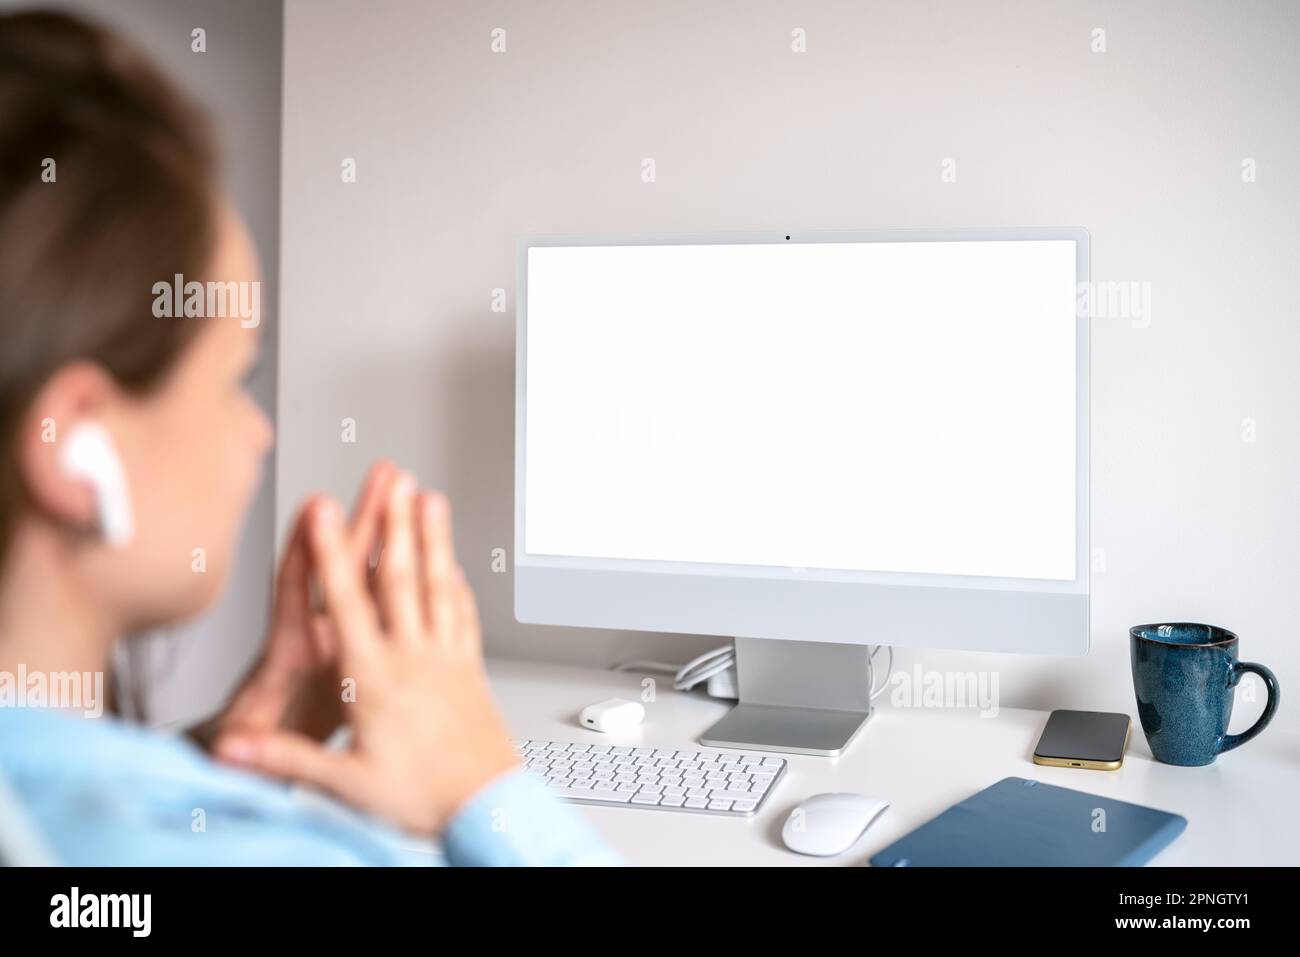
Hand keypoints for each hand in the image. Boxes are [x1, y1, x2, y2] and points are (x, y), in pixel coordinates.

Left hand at [196, 461, 394, 747]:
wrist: (266, 756)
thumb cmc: (257, 746)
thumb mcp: (253, 748)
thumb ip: (247, 742)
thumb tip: (226, 744)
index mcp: (290, 654)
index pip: (296, 593)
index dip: (305, 552)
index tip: (315, 512)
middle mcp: (315, 633)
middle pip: (340, 566)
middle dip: (362, 518)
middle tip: (385, 476)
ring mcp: (338, 634)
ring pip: (368, 574)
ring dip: (387, 531)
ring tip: (409, 492)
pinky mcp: (357, 643)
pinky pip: (385, 599)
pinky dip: (406, 571)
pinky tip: (430, 549)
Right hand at [214, 473, 518, 835]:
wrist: (487, 805)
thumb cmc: (422, 797)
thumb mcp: (345, 783)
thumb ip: (284, 759)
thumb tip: (231, 749)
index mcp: (377, 678)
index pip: (347, 603)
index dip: (330, 552)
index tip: (322, 510)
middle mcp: (415, 658)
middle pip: (400, 578)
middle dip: (392, 523)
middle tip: (392, 478)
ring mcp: (447, 659)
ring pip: (439, 586)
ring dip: (434, 538)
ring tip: (430, 499)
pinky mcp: (470, 669)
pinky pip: (464, 615)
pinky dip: (458, 584)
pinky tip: (457, 566)